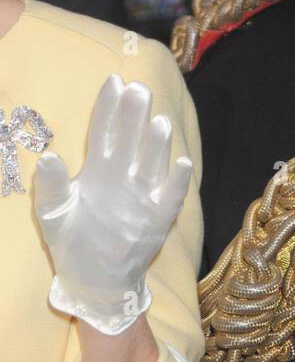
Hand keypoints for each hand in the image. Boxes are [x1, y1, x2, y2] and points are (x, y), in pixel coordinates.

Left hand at [33, 73, 192, 335]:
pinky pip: (170, 196)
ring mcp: (142, 195)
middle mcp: (123, 177)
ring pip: (151, 162)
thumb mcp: (51, 214)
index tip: (114, 81)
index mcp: (97, 171)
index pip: (103, 131)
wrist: (96, 280)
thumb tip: (48, 156)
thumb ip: (50, 186)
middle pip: (129, 140)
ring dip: (155, 144)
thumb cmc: (73, 241)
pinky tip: (180, 164)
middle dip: (133, 115)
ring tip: (157, 122)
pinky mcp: (158, 218)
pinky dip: (176, 181)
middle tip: (139, 90)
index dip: (107, 107)